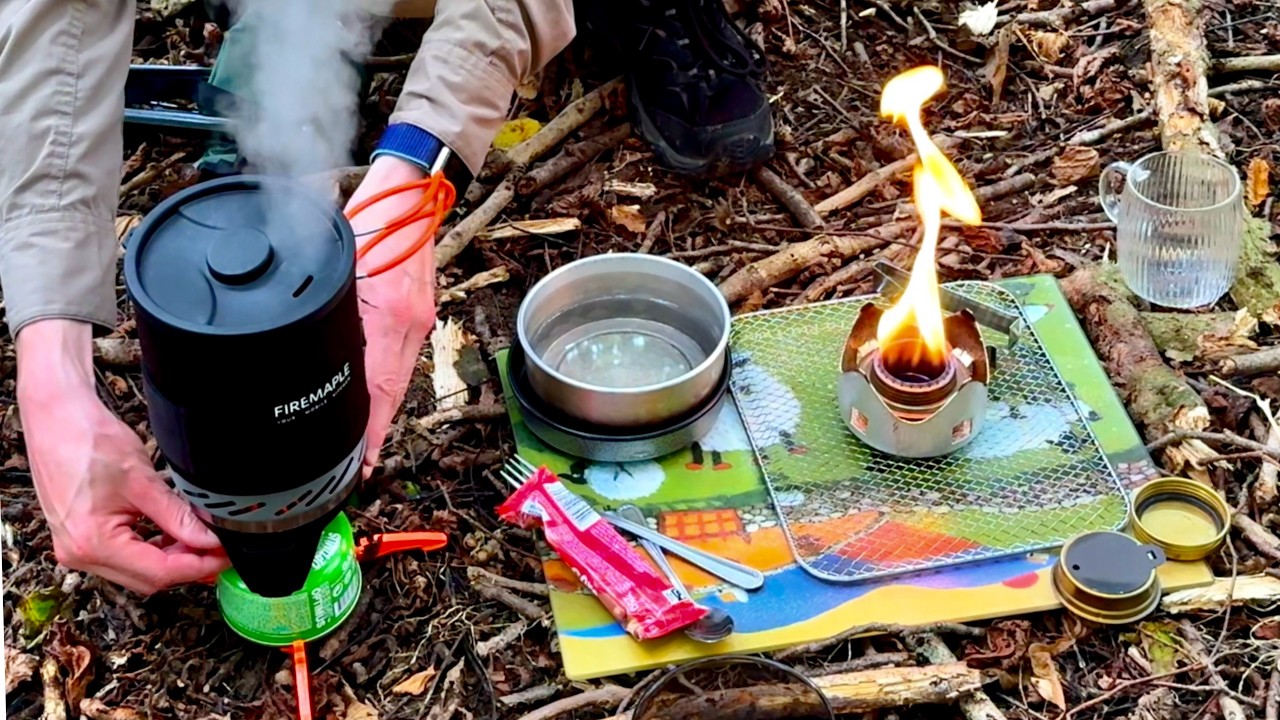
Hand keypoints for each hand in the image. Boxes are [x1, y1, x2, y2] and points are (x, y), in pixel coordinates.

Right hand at [16, 320, 228, 594]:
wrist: (57, 418)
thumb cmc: (87, 440)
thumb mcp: (143, 481)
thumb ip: (178, 516)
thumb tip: (210, 538)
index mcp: (91, 543)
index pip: (159, 571)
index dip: (199, 565)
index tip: (226, 556)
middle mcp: (80, 553)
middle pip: (148, 578)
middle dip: (189, 565)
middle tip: (221, 549)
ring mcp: (78, 548)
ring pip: (139, 570)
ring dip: (173, 557)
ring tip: (203, 539)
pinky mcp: (83, 538)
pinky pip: (126, 555)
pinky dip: (154, 548)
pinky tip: (176, 534)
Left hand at [344, 156, 439, 477]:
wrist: (413, 191)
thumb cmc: (372, 215)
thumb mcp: (336, 255)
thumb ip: (318, 295)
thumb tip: (288, 331)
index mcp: (388, 312)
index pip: (379, 386)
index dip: (368, 429)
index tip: (360, 460)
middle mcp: (410, 323)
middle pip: (392, 393)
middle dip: (374, 434)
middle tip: (355, 469)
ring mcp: (420, 319)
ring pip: (398, 380)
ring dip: (381, 413)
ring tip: (363, 447)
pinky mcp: (419, 314)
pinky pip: (403, 361)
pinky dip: (388, 386)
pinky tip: (375, 402)